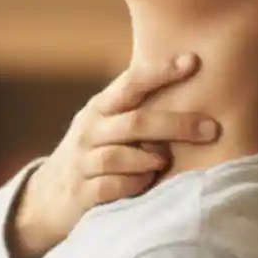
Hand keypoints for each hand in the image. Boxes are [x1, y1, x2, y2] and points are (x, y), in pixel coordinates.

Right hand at [6, 54, 219, 257]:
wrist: (46, 196)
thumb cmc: (93, 154)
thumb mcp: (106, 125)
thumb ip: (137, 110)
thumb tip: (193, 88)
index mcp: (100, 108)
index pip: (131, 84)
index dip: (161, 72)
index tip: (193, 61)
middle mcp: (89, 130)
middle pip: (135, 122)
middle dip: (175, 123)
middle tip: (211, 128)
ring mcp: (82, 162)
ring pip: (118, 156)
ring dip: (149, 159)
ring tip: (166, 163)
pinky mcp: (81, 193)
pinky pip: (109, 187)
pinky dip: (132, 185)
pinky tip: (147, 184)